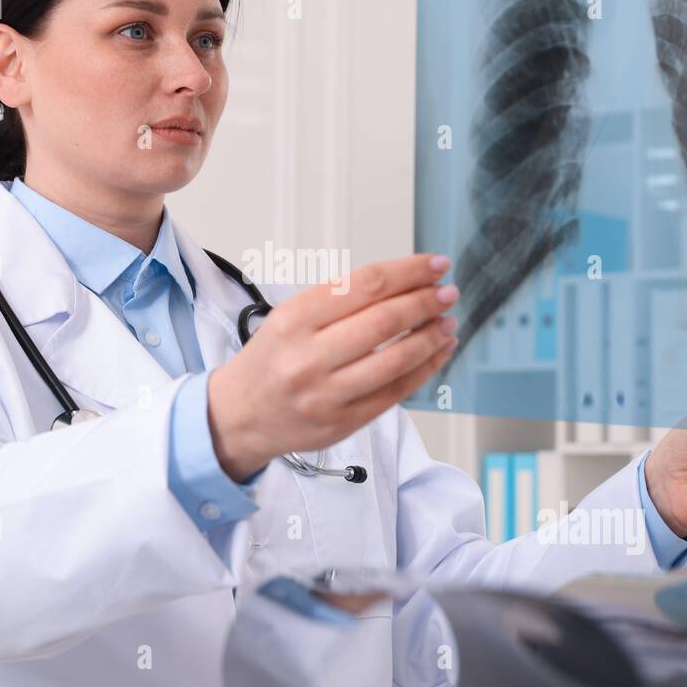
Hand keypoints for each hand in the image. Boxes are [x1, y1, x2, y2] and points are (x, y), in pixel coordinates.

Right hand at [207, 254, 459, 479]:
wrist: (239, 414)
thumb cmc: (270, 361)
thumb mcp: (289, 317)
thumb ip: (339, 301)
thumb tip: (403, 283)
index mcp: (295, 319)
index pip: (365, 285)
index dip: (408, 272)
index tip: (433, 265)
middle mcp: (309, 356)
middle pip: (384, 320)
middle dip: (425, 302)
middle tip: (446, 292)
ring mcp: (327, 393)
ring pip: (396, 359)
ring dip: (430, 336)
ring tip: (447, 321)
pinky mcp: (343, 422)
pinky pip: (396, 392)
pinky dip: (424, 369)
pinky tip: (437, 352)